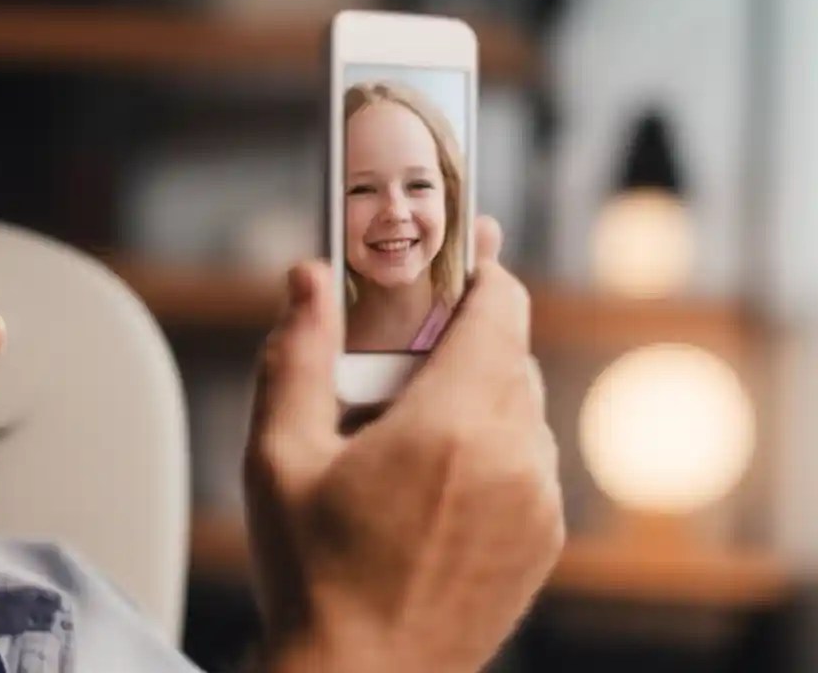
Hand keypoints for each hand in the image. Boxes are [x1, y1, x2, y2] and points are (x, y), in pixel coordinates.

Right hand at [244, 217, 563, 672]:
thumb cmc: (315, 578)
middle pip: (508, 353)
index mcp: (452, 426)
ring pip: (522, 407)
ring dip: (475, 394)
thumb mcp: (279, 457)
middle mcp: (515, 458)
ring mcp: (537, 503)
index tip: (468, 244)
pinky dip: (492, 447)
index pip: (499, 307)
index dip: (482, 266)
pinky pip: (530, 460)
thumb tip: (307, 278)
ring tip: (404, 433)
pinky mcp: (541, 540)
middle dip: (458, 338)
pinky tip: (431, 481)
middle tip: (395, 357)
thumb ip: (295, 355)